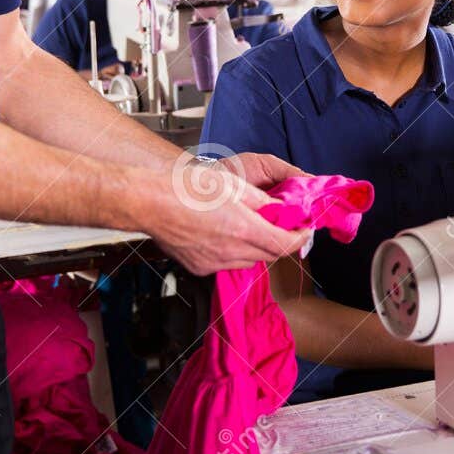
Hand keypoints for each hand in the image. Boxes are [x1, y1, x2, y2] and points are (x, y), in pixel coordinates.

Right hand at [146, 157, 309, 273]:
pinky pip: (226, 263)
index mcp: (244, 229)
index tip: (304, 230)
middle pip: (269, 255)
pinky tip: (222, 235)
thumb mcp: (233, 185)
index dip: (300, 238)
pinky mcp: (200, 267)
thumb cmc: (186, 188)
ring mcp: (214, 263)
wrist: (149, 202)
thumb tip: (280, 210)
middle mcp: (231, 251)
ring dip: (256, 247)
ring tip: (247, 227)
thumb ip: (261, 201)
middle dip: (279, 241)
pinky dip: (233, 253)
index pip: (285, 244)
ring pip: (248, 261)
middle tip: (281, 225)